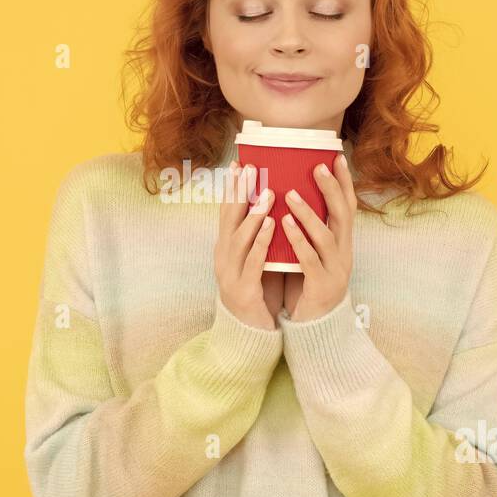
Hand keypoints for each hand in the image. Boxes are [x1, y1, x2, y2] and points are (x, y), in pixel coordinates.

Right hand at [214, 160, 278, 329]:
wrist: (249, 334)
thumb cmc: (258, 292)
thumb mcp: (255, 259)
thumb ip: (259, 236)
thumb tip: (273, 204)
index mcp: (225, 249)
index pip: (227, 212)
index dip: (232, 188)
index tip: (239, 163)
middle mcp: (223, 258)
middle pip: (229, 220)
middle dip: (239, 193)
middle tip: (251, 168)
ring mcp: (230, 274)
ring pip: (239, 239)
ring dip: (253, 214)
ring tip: (266, 193)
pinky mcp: (243, 290)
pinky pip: (253, 262)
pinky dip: (262, 242)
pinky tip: (273, 226)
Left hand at [279, 152, 357, 322]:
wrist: (315, 327)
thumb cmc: (308, 284)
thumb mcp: (314, 253)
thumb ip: (310, 230)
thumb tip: (292, 194)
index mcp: (342, 243)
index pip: (348, 206)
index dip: (344, 182)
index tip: (337, 156)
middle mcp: (344, 253)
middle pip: (343, 215)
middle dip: (331, 188)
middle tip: (317, 166)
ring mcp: (335, 270)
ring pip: (326, 236)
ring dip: (308, 212)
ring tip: (289, 193)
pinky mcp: (321, 286)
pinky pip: (309, 259)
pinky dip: (298, 240)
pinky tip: (284, 224)